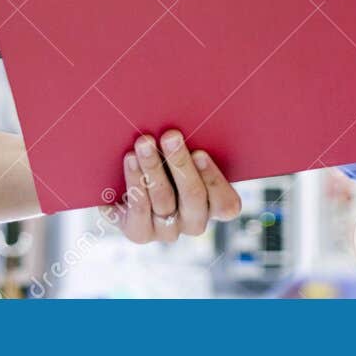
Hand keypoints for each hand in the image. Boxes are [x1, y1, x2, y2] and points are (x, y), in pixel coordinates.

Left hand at [102, 129, 241, 244]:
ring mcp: (167, 231)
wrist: (134, 185)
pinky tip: (130, 159)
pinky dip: (134, 181)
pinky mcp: (139, 232)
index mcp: (217, 206)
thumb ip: (195, 146)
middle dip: (180, 163)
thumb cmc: (172, 160)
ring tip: (143, 142)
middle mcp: (195, 223)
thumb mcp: (189, 154)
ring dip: (153, 167)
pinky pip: (138, 210)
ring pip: (163, 199)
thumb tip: (185, 122)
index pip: (225, 203)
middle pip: (192, 196)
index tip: (200, 152)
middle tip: (170, 136)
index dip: (213, 179)